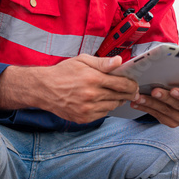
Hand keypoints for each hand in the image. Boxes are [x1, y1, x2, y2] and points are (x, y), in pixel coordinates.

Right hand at [0, 54, 138, 123]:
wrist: (43, 89)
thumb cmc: (63, 72)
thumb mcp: (82, 60)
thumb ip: (102, 62)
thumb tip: (120, 61)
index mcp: (93, 79)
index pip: (122, 84)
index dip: (132, 84)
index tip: (134, 84)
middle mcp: (91, 96)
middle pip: (120, 96)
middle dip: (128, 93)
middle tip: (130, 90)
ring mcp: (87, 109)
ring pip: (113, 106)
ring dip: (116, 100)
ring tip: (113, 93)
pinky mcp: (84, 118)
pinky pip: (103, 113)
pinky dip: (105, 107)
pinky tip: (100, 100)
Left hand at [128, 86, 178, 127]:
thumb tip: (166, 69)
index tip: (173, 90)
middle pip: (178, 106)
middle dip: (164, 98)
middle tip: (153, 91)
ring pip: (165, 112)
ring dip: (150, 104)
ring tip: (139, 97)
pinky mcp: (172, 123)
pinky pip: (158, 116)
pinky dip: (146, 109)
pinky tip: (137, 103)